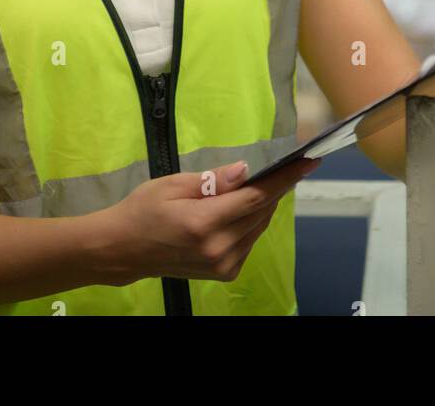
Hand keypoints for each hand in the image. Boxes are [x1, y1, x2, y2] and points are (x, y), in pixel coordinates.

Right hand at [100, 156, 319, 286]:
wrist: (125, 250)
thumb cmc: (143, 209)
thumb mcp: (173, 184)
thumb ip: (213, 180)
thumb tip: (245, 170)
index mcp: (203, 224)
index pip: (255, 197)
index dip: (285, 178)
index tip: (309, 161)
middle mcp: (218, 249)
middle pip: (261, 211)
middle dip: (276, 186)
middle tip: (286, 164)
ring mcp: (223, 265)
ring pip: (258, 226)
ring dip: (263, 203)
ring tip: (258, 182)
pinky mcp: (225, 273)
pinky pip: (249, 239)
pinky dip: (252, 220)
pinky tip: (241, 207)